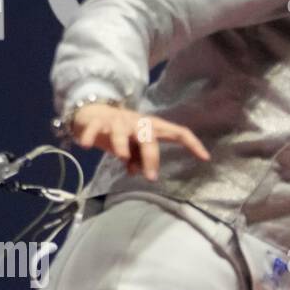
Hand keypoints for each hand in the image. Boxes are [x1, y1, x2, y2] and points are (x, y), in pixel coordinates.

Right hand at [70, 103, 210, 180]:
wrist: (94, 112)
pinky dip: (90, 136)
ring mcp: (118, 120)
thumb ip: (137, 159)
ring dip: (122, 145)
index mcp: (152, 127)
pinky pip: (95, 128)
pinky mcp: (99, 121)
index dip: (192, 143)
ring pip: (122, 132)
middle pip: (149, 137)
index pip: (178, 132)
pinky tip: (84, 146)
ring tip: (120, 157)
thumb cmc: (121, 133)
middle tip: (152, 177)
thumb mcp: (133, 147)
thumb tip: (137, 173)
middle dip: (151, 156)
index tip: (205, 158)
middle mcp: (138, 122)